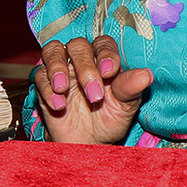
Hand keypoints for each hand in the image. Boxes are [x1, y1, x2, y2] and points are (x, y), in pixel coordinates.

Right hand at [33, 36, 152, 144]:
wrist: (87, 143)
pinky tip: (58, 106)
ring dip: (57, 67)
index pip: (103, 43)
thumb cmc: (108, 119)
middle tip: (94, 95)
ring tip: (64, 89)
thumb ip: (131, 88)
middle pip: (78, 46)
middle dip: (85, 68)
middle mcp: (81, 60)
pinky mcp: (44, 84)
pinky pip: (39, 76)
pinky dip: (47, 88)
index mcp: (103, 60)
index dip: (106, 54)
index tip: (109, 72)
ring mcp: (61, 70)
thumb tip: (146, 75)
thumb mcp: (124, 107)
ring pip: (53, 50)